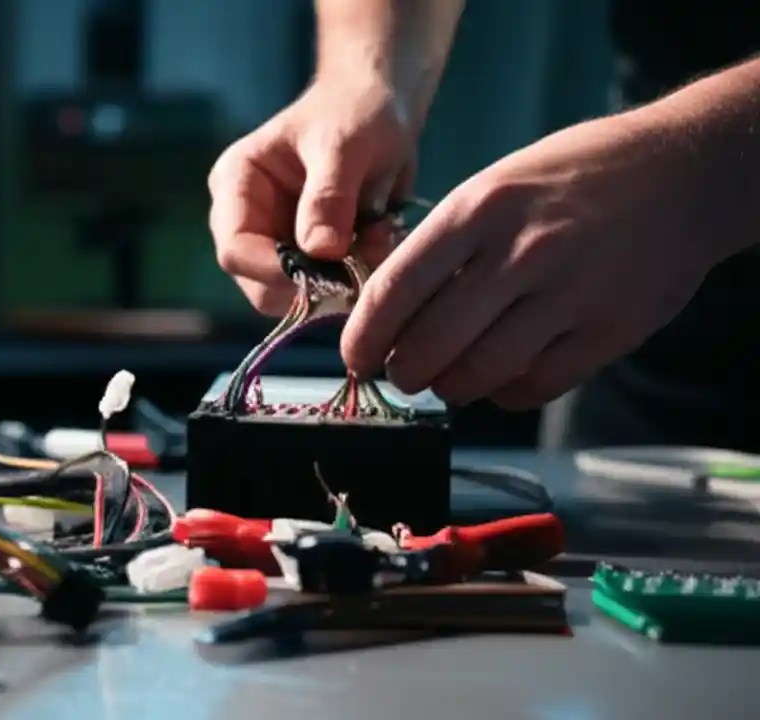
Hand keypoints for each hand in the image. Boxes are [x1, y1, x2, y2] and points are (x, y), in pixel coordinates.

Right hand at [208, 80, 420, 314]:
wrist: (385, 107)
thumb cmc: (355, 111)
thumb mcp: (344, 145)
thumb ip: (329, 197)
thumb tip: (320, 251)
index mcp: (236, 185)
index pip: (235, 251)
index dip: (275, 272)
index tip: (329, 272)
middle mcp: (248, 220)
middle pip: (260, 285)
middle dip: (315, 283)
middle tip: (365, 259)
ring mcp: (278, 242)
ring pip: (296, 295)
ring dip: (342, 282)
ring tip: (378, 239)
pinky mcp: (310, 256)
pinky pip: (328, 288)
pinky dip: (358, 276)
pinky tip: (380, 240)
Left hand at [341, 114, 721, 408]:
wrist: (682, 171)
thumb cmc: (574, 177)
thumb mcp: (494, 186)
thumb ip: (443, 247)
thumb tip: (386, 310)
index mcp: (477, 211)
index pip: (393, 291)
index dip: (363, 338)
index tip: (355, 358)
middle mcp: (519, 253)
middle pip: (429, 345)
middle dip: (403, 372)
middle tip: (403, 372)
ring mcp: (568, 295)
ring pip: (477, 376)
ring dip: (451, 388)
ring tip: (451, 376)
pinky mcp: (609, 331)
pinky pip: (533, 388)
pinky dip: (505, 394)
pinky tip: (503, 376)